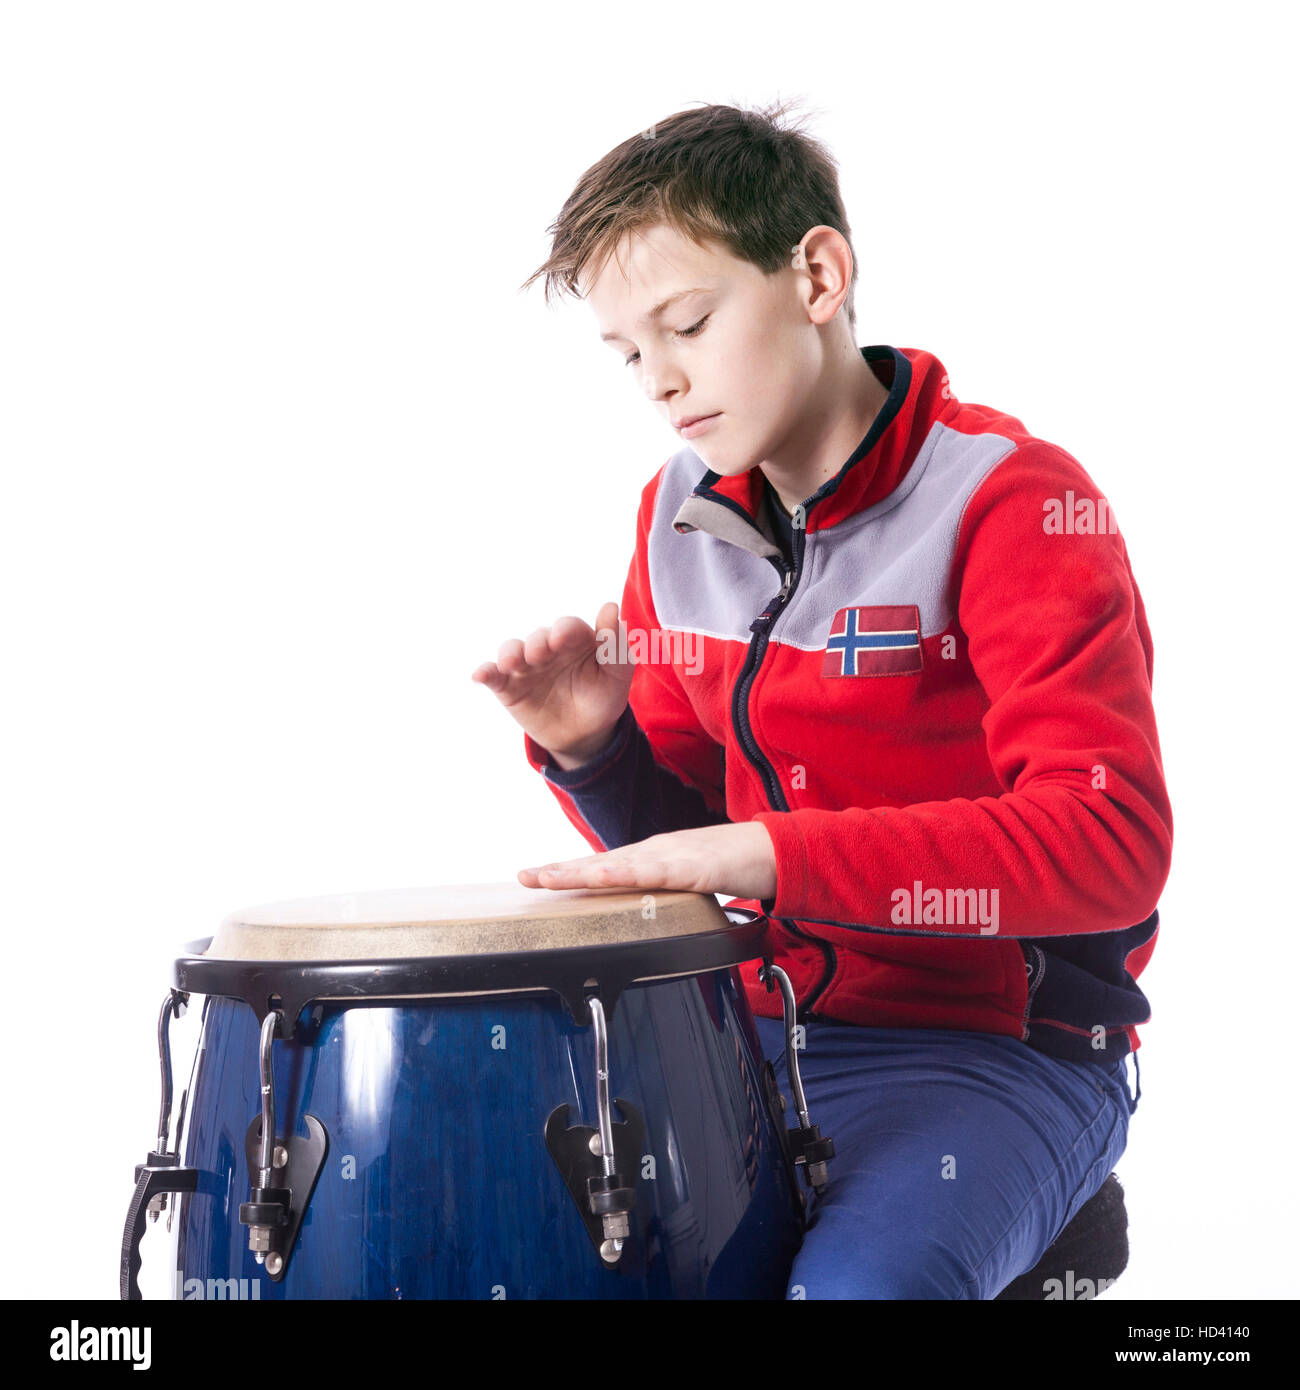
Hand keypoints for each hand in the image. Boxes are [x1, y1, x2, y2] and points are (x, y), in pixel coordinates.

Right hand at [471, 601, 633, 760]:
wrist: (586, 735)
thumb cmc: (603, 697)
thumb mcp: (616, 674)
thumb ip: (614, 644)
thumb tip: (610, 606)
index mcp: (575, 640)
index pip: (568, 627)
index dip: (564, 630)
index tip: (562, 638)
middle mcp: (548, 648)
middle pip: (538, 637)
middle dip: (538, 643)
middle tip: (540, 654)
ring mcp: (527, 667)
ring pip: (512, 651)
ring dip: (510, 653)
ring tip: (510, 662)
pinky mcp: (509, 687)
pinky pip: (494, 676)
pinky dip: (485, 673)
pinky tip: (479, 675)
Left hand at [519, 822, 777, 901]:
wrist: (775, 851)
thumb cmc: (736, 865)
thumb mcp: (690, 882)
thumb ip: (664, 894)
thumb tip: (643, 914)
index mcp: (653, 858)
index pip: (602, 866)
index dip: (568, 872)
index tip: (535, 878)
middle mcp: (655, 852)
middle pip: (599, 863)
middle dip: (559, 872)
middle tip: (523, 877)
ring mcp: (672, 856)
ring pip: (617, 865)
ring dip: (580, 872)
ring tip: (547, 879)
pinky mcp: (694, 866)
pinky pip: (654, 872)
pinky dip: (625, 873)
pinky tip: (603, 875)